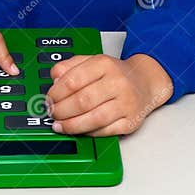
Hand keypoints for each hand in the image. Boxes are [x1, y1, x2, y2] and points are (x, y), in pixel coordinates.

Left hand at [45, 53, 173, 136]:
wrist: (146, 82)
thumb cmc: (115, 74)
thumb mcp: (91, 61)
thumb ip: (69, 66)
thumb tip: (54, 80)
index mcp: (104, 64)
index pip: (73, 80)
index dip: (56, 93)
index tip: (49, 99)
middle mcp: (118, 83)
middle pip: (82, 101)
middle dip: (61, 111)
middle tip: (53, 113)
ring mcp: (126, 103)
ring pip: (93, 119)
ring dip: (72, 125)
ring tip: (60, 125)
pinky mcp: (131, 122)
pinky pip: (105, 131)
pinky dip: (88, 132)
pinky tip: (79, 130)